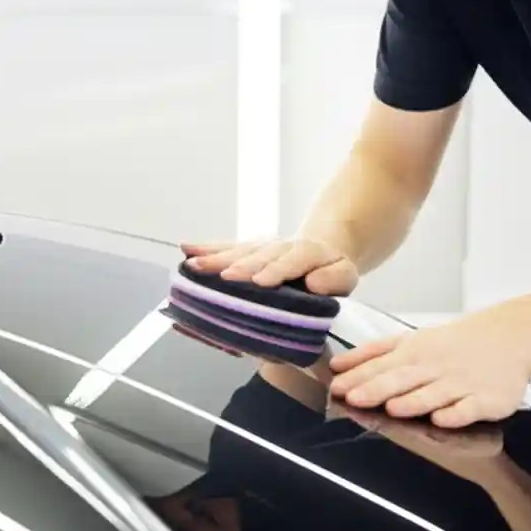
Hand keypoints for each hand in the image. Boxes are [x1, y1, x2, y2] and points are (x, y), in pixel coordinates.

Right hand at [179, 238, 358, 295]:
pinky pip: (226, 248)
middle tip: (223, 276)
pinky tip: (186, 248)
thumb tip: (313, 283)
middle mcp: (279, 247)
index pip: (292, 261)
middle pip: (258, 255)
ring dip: (215, 258)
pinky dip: (206, 248)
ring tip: (194, 264)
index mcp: (307, 254)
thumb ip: (333, 279)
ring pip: (237, 251)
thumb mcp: (344, 275)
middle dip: (240, 266)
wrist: (323, 248)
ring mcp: (261, 247)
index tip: (260, 282)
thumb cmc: (331, 270)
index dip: (276, 271)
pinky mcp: (248, 249)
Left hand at [327, 311, 530, 428]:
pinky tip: (441, 418)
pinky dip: (455, 413)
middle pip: (403, 379)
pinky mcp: (486, 400)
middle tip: (354, 398)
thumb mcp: (411, 340)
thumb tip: (337, 365)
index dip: (358, 377)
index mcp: (415, 351)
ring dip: (414, 401)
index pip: (382, 365)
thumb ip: (374, 354)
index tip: (336, 388)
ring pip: (434, 394)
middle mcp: (435, 367)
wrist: (507, 338)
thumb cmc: (452, 344)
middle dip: (378, 389)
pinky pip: (469, 408)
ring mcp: (461, 383)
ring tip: (393, 407)